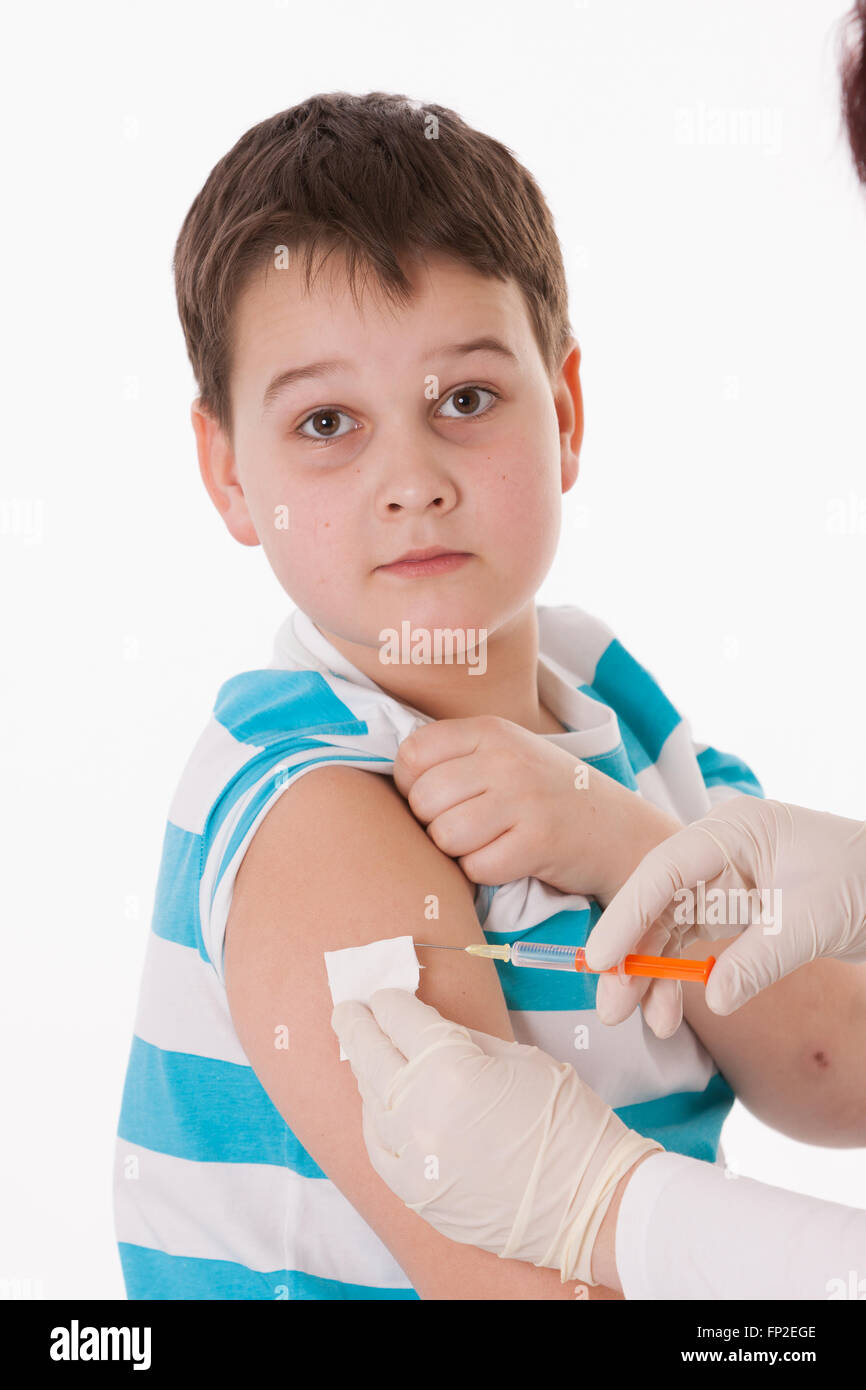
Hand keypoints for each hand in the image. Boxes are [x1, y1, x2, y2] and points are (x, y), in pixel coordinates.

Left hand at [330, 988, 662, 1286]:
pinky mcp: (416, 1194)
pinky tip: (378, 1107)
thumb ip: (463, 1041)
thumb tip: (426, 1030)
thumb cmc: (568, 1121)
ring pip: (370, 1101)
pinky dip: (375, 1121)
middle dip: (356, 1024)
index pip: (400, 1019)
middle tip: (348, 1009)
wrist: (593, 1202)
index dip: (391, 1001)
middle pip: (369, 1053)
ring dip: (367, 1072)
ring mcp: (413, 1158)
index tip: (386, 995)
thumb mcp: (520, 1058)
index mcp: (450, 1067)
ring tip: (367, 1055)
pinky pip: (377, 1148)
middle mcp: (420, 1111)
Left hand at [393, 715, 679, 902]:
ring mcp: (523, 799)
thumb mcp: (506, 753)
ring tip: (490, 842)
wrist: (618, 829)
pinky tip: (510, 858)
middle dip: (434, 824)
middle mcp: (505, 759)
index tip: (435, 799)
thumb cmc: (548, 794)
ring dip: (459, 852)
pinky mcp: (537, 842)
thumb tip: (389, 778)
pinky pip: (476, 868)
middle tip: (468, 827)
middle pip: (423, 801)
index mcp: (490, 730)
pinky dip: (485, 873)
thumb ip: (455, 755)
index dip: (410, 785)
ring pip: (444, 837)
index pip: (412, 754)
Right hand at [585, 797, 865, 1036]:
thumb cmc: (865, 883)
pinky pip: (691, 947)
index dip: (628, 915)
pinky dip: (677, 980)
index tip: (602, 959)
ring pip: (667, 929)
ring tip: (637, 1019)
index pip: (665, 871)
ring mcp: (724, 884)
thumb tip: (714, 1000)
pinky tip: (667, 1014)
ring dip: (649, 974)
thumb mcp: (814, 920)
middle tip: (610, 1006)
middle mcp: (719, 853)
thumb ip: (761, 958)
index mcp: (733, 831)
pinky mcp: (734, 914)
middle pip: (657, 902)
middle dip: (630, 954)